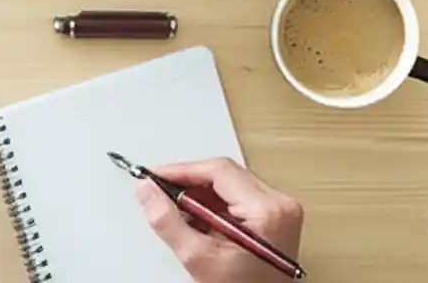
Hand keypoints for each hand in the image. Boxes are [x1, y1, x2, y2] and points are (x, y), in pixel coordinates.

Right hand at [136, 158, 303, 282]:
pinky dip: (212, 205)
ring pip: (228, 184)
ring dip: (199, 195)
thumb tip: (147, 191)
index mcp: (267, 211)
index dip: (181, 170)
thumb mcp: (199, 258)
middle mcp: (279, 205)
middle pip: (224, 174)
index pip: (218, 171)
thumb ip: (168, 221)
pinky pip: (237, 197)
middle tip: (160, 192)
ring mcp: (279, 211)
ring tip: (180, 215)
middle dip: (189, 183)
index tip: (155, 176)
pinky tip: (198, 221)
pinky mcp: (274, 217)